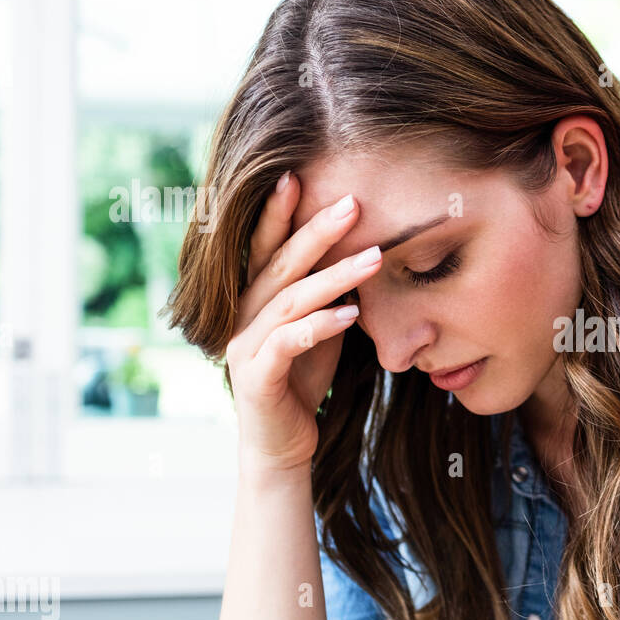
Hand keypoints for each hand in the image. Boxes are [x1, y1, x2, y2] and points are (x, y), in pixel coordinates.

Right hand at [226, 172, 382, 473]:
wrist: (281, 445)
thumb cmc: (301, 381)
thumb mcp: (320, 328)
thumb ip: (327, 292)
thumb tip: (360, 251)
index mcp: (256, 298)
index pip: (267, 247)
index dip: (279, 212)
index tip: (301, 174)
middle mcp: (243, 314)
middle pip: (280, 263)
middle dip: (316, 230)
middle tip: (354, 203)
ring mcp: (245, 345)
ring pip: (291, 300)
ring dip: (335, 276)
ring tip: (375, 257)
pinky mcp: (256, 376)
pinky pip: (289, 343)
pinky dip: (321, 326)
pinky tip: (351, 313)